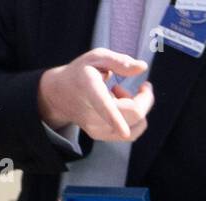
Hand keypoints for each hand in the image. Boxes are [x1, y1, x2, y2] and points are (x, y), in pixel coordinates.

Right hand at [38, 48, 152, 140]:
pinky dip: (135, 118)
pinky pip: (133, 132)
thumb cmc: (81, 73)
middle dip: (145, 98)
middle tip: (142, 86)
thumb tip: (143, 67)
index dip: (114, 119)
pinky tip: (121, 106)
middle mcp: (91, 113)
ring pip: (136, 122)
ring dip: (138, 107)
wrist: (60, 95)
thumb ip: (119, 61)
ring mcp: (96, 128)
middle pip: (134, 113)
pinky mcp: (102, 136)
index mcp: (90, 89)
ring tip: (121, 94)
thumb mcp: (96, 58)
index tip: (123, 131)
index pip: (103, 106)